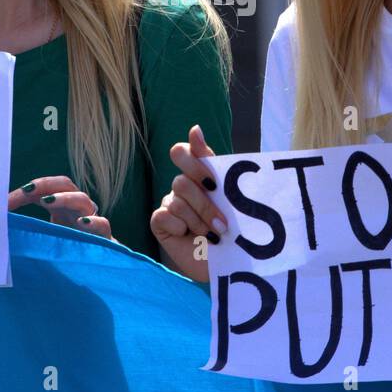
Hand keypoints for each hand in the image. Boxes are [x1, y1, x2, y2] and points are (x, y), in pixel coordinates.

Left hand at [9, 175, 111, 238]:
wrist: (96, 264)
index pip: (45, 188)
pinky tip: (81, 223)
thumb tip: (0, 226)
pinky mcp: (103, 236)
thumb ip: (29, 228)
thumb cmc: (67, 247)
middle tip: (26, 190)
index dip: (28, 190)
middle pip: (65, 185)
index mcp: (62, 205)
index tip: (6, 202)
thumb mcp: (45, 234)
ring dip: (64, 198)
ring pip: (82, 199)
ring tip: (47, 201)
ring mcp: (90, 219)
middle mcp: (76, 207)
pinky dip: (93, 222)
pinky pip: (103, 224)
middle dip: (45, 184)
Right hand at [151, 125, 226, 281]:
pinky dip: (182, 229)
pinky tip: (191, 238)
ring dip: (198, 222)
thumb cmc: (232, 229)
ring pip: (176, 201)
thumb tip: (194, 128)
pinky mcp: (160, 222)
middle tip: (223, 223)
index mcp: (198, 174)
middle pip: (182, 181)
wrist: (227, 263)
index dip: (193, 162)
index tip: (212, 183)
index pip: (182, 153)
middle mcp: (181, 186)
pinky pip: (165, 216)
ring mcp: (169, 203)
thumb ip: (212, 163)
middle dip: (205, 205)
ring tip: (212, 236)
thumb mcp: (228, 196)